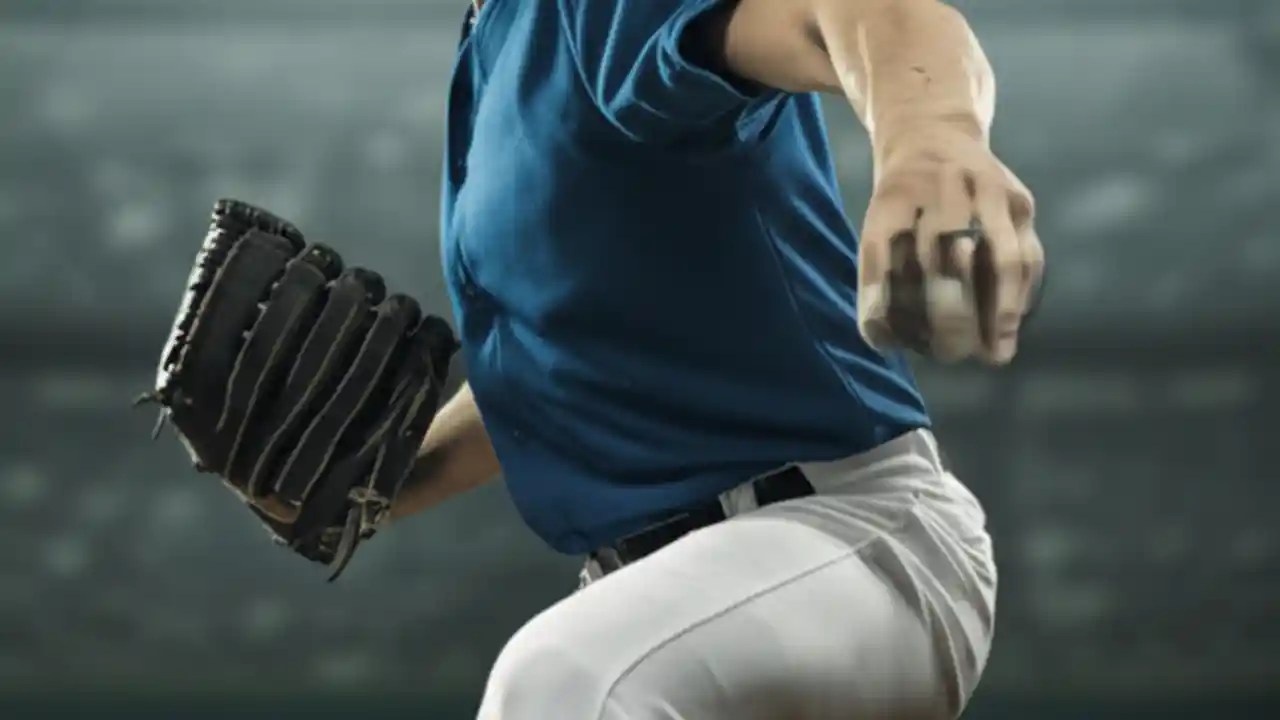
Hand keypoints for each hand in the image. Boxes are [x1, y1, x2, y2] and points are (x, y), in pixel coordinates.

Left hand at [857, 123, 1044, 365]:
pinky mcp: (1019, 199)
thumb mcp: (877, 224)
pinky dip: (1021, 295)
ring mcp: (989, 191)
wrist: (933, 133)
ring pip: (1002, 258)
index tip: (889, 341)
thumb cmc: (902, 200)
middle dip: (953, 316)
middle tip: (951, 355)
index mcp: (895, 197)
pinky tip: (1010, 326)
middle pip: (951, 260)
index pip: (887, 252)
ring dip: (1000, 312)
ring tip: (995, 353)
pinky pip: (1028, 254)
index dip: (887, 299)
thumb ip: (876, 277)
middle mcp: (944, 190)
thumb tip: (882, 339)